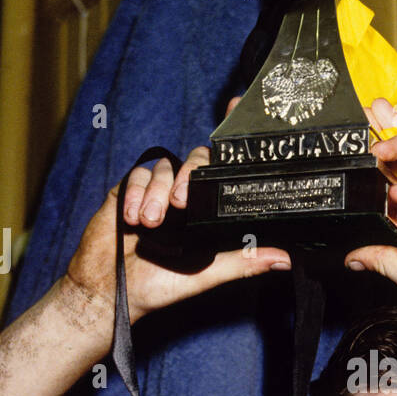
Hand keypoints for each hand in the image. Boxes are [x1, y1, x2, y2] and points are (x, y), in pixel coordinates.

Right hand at [65, 99, 292, 322]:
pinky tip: (133, 219)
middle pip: (196, 160)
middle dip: (189, 175)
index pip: (223, 171)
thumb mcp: (207, 275)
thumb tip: (284, 258)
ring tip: (150, 224)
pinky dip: (137, 194)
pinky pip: (138, 175)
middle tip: (180, 203)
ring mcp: (157, 191)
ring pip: (166, 169)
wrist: (111, 291)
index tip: (237, 104)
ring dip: (158, 194)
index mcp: (207, 212)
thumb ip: (242, 262)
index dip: (230, 137)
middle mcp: (185, 197)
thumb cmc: (160, 285)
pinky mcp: (129, 191)